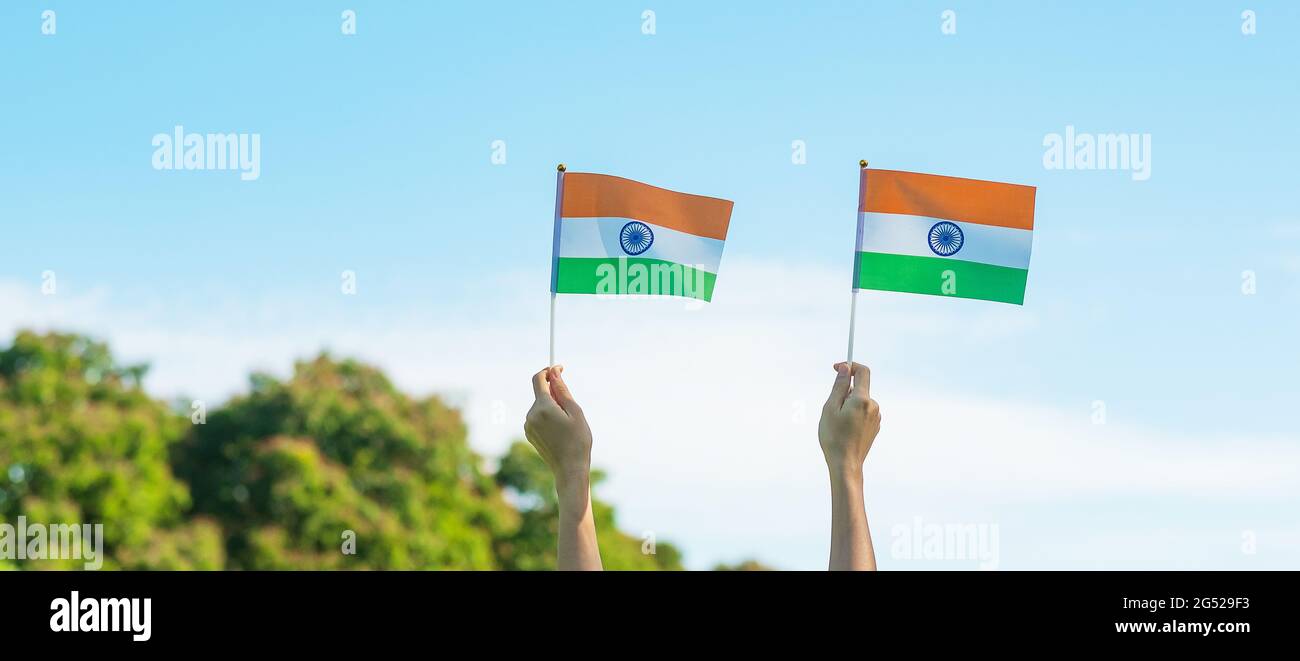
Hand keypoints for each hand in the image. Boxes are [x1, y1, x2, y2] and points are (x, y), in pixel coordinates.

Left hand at [525, 366, 591, 484]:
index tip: (560, 368)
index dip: (548, 370)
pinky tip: (559, 432)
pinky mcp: (529, 433)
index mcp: (543, 408)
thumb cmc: (578, 441)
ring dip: (552, 407)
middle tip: (571, 410)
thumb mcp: (575, 412)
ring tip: (567, 425)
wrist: (570, 469)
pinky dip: (548, 417)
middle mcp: (531, 415)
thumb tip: (554, 372)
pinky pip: (538, 417)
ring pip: (540, 406)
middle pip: (541, 393)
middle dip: (555, 394)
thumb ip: (562, 390)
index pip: (538, 379)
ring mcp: (528, 425)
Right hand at [818, 362, 880, 474]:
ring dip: (848, 405)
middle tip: (831, 409)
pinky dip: (853, 415)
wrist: (846, 464)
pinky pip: (863, 413)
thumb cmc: (834, 438)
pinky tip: (845, 430)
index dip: (849, 366)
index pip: (862, 372)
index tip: (837, 368)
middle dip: (844, 392)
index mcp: (863, 399)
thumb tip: (845, 368)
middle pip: (859, 388)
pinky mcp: (874, 427)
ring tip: (837, 423)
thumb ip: (839, 386)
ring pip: (860, 402)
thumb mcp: (830, 408)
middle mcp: (873, 406)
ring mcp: (876, 418)